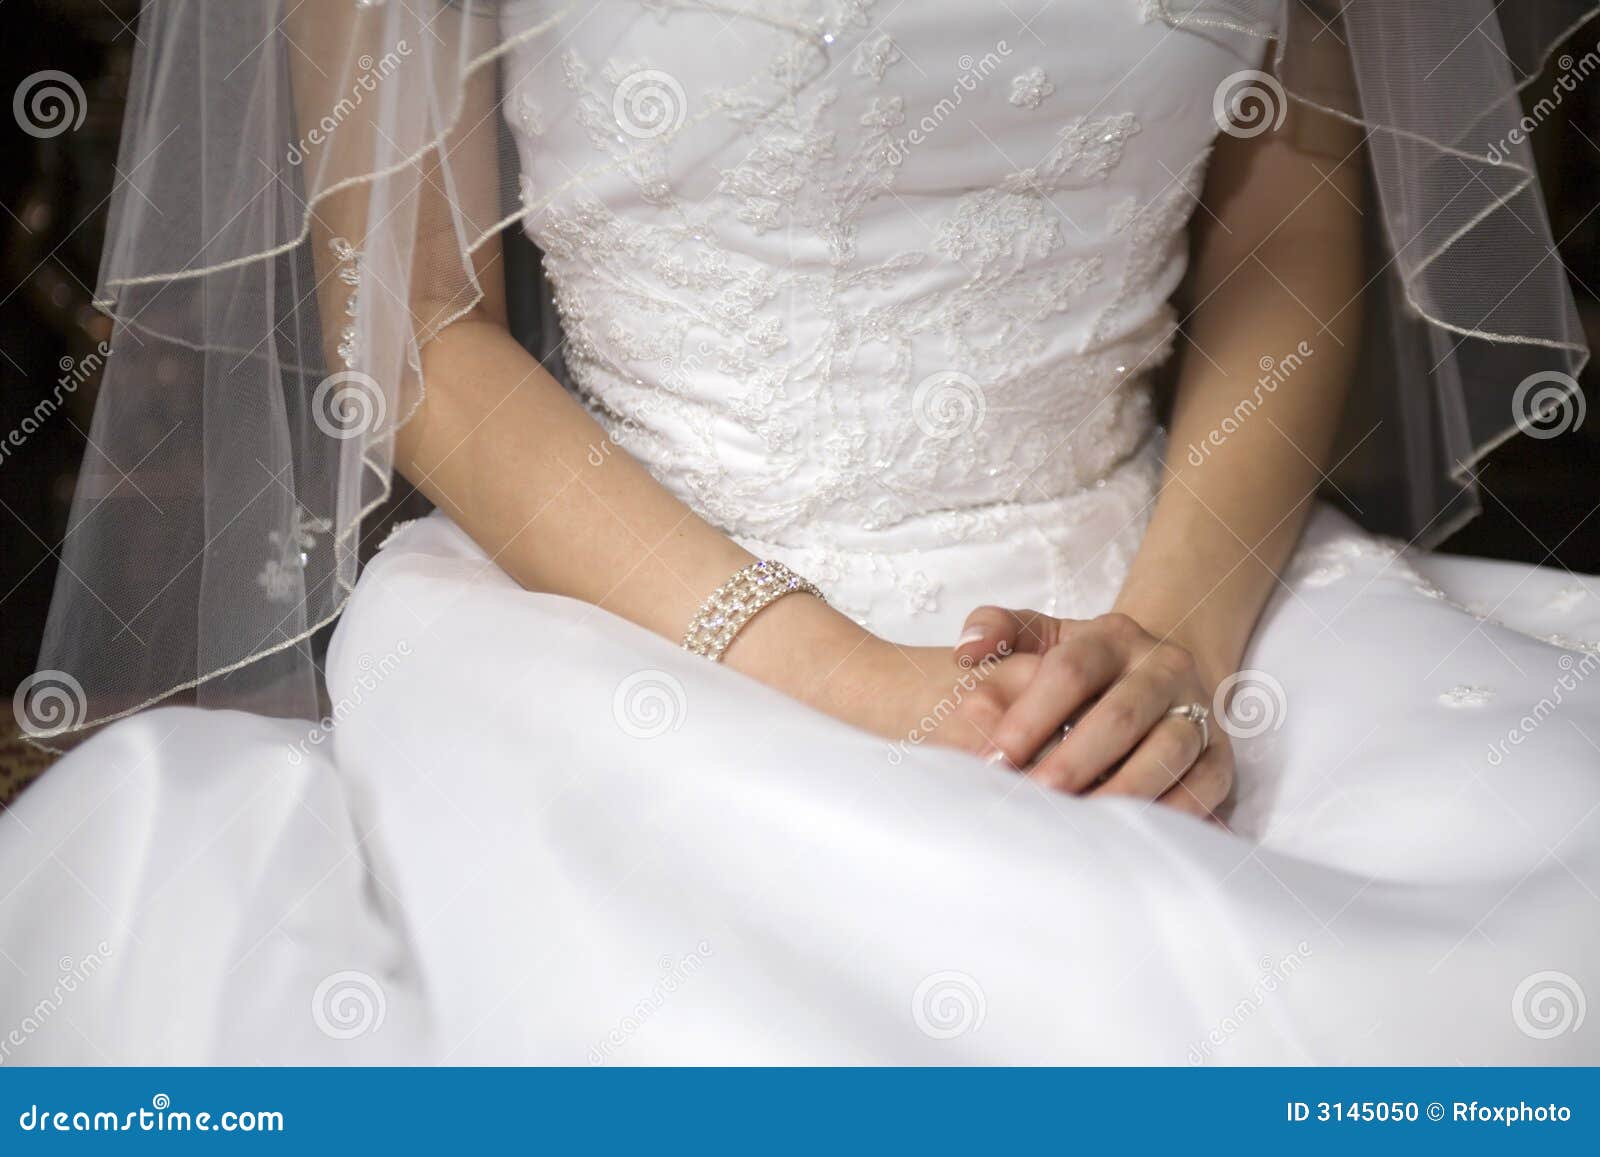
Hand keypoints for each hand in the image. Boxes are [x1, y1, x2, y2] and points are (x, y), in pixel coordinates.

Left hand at [952, 607, 1233, 818]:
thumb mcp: (1038, 635)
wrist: (1158, 674)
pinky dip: (1170, 815)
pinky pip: (1204, 787)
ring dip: (1122, 792)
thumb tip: (966, 651)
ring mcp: (1197, 710)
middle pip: (1121, 714)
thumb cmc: (1080, 665)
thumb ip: (995, 627)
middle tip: (1033, 797)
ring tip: (1078, 827)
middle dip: (1074, 760)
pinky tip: (1129, 839)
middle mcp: (1162, 668)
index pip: (1071, 669)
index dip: (1032, 714)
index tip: (994, 758)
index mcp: (1112, 637)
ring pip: (1168, 751)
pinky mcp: (1220, 754)